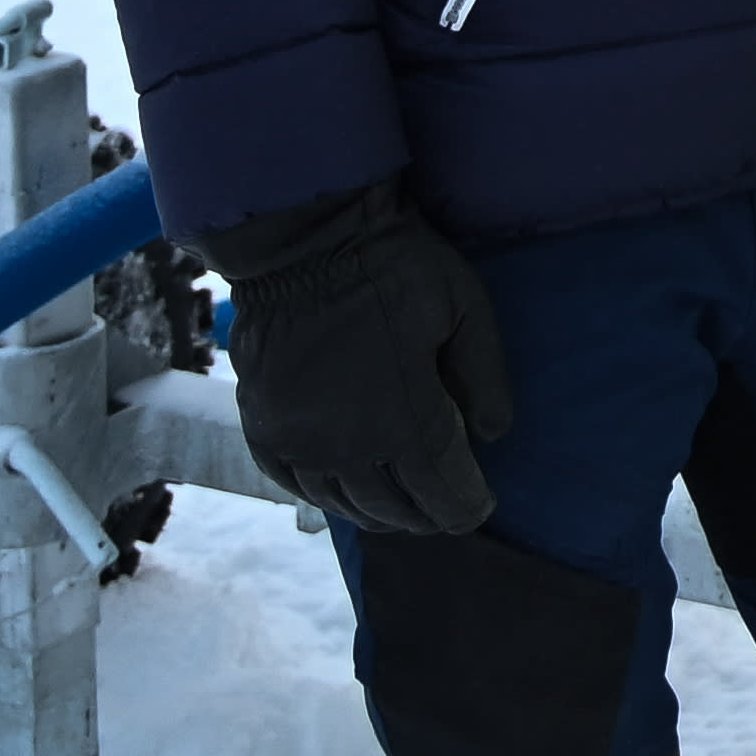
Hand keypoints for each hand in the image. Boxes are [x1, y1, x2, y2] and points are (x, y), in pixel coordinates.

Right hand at [199, 179, 513, 536]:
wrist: (304, 242)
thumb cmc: (395, 268)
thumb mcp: (465, 308)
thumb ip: (484, 375)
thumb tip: (494, 434)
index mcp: (404, 418)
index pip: (441, 488)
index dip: (464, 505)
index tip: (480, 507)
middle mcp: (347, 444)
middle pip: (393, 506)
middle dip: (427, 514)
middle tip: (445, 510)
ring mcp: (298, 440)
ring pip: (343, 503)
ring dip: (378, 513)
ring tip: (403, 511)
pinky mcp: (262, 427)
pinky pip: (294, 484)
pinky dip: (324, 498)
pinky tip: (343, 495)